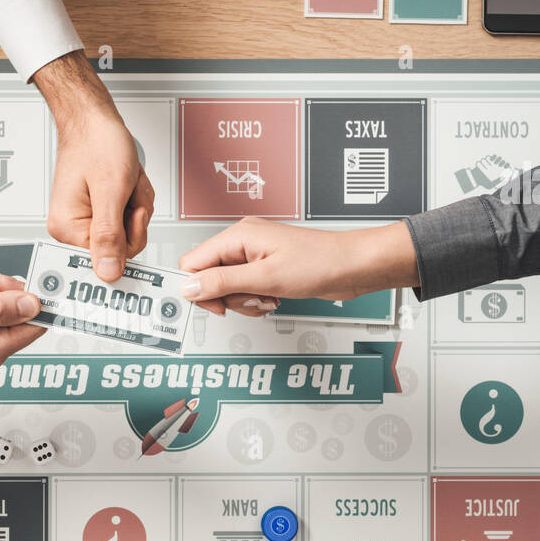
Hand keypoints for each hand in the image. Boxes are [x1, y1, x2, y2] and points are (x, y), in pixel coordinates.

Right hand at [36, 53, 153, 281]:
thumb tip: (108, 274)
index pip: (111, 258)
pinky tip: (125, 181)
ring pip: (129, 230)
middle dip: (135, 214)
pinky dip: (134, 198)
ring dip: (136, 202)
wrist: (93, 118)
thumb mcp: (111, 190)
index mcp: (67, 228)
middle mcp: (71, 228)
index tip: (130, 210)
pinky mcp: (96, 211)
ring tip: (124, 180)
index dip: (130, 232)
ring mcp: (84, 220)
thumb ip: (110, 235)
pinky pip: (127, 218)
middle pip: (123, 246)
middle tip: (126, 189)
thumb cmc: (97, 142)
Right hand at [177, 218, 420, 317]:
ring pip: (227, 288)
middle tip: (251, 299)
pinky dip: (255, 300)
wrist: (352, 267)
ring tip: (267, 298)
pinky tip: (273, 298)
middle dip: (227, 297)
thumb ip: (222, 283)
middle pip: (209, 277)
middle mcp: (242, 243)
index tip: (216, 304)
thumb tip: (188, 287)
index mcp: (237, 236)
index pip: (193, 263)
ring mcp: (254, 257)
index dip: (199, 288)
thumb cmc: (320, 262)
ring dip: (244, 301)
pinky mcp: (265, 269)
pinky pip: (245, 290)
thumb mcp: (265, 278)